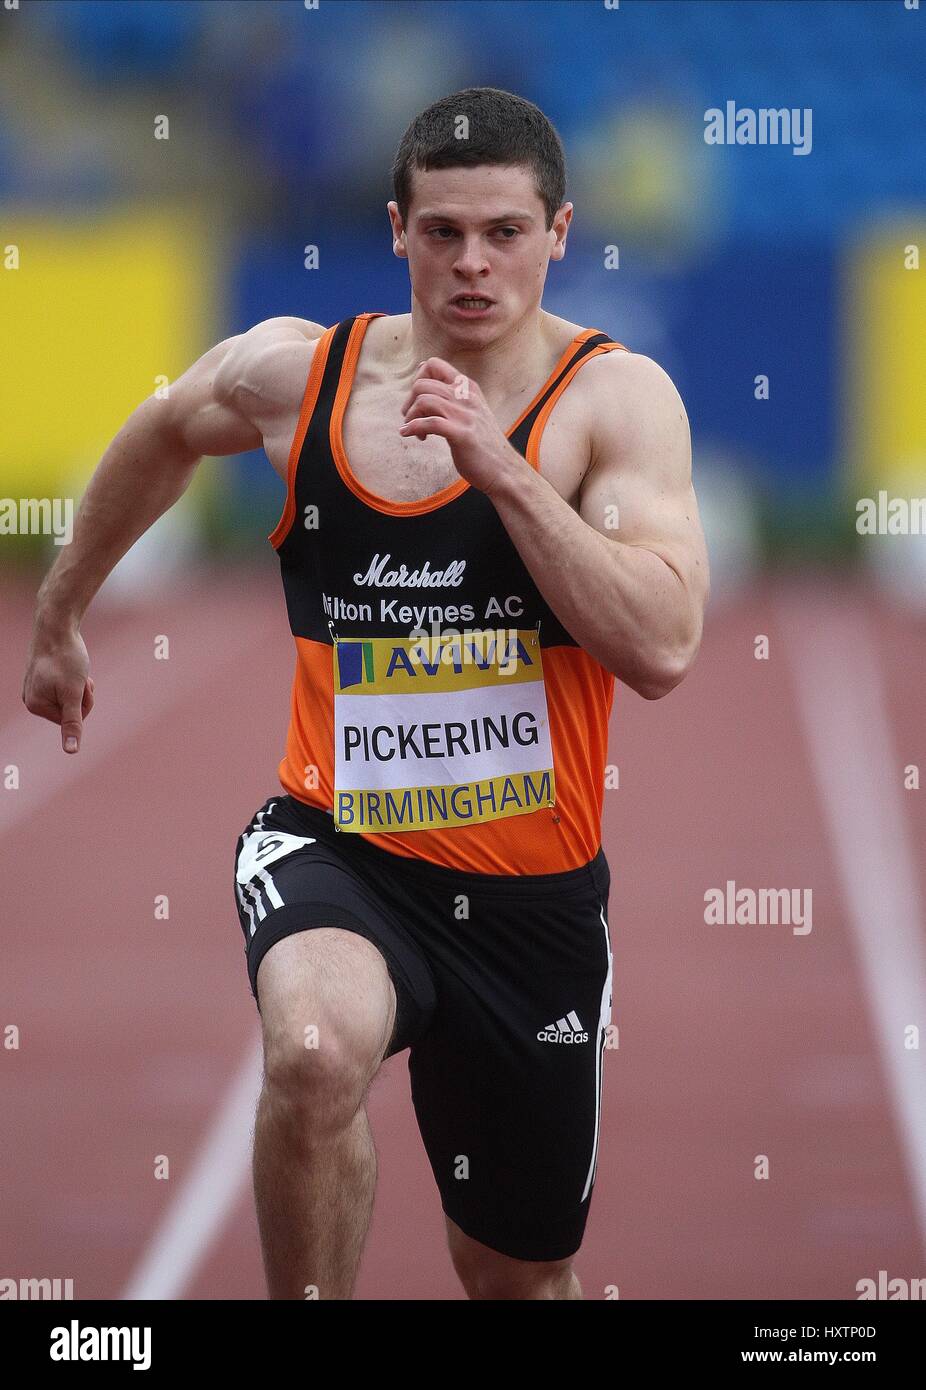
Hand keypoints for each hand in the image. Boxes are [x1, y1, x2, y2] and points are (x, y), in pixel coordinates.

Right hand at [22, 622, 94, 753]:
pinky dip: (74, 677)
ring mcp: (36, 687)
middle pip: (71, 709)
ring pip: (71, 697)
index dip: (84, 702)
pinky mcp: (43, 677)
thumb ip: (72, 723)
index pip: (72, 720)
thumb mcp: (74, 694)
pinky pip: (66, 685)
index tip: (79, 683)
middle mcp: (32, 699)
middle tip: (78, 674)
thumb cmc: (66, 658)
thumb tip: (71, 752)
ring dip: (79, 685)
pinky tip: (69, 664)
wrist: (56, 626)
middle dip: (81, 694)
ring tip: (74, 668)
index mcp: (35, 706)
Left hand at [399, 356, 518, 496]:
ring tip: (413, 430)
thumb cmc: (483, 444)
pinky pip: (430, 423)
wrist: (504, 470)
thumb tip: (423, 375)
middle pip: (422, 384)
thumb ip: (452, 396)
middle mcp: (466, 396)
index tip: (417, 399)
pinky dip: (413, 428)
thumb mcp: (470, 411)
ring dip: (410, 416)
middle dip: (409, 402)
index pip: (434, 364)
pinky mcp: (462, 434)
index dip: (418, 380)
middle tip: (411, 419)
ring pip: (424, 400)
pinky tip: (409, 435)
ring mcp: (465, 415)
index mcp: (468, 388)